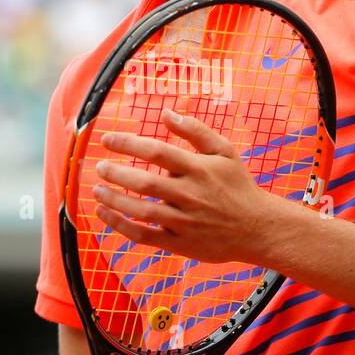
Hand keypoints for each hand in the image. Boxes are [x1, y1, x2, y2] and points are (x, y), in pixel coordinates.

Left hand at [92, 109, 285, 264]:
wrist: (258, 228)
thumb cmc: (238, 186)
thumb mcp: (225, 152)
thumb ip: (196, 131)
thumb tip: (167, 112)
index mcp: (198, 169)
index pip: (157, 152)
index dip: (128, 143)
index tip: (107, 139)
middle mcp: (190, 194)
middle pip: (146, 183)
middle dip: (117, 173)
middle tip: (99, 166)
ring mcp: (184, 221)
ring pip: (142, 211)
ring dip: (114, 200)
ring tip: (96, 190)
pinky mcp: (180, 242)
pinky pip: (144, 235)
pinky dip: (120, 225)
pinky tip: (104, 213)